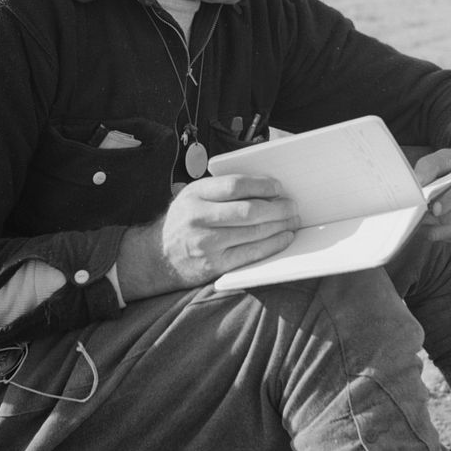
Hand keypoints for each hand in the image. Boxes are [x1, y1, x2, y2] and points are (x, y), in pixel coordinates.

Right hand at [116, 175, 299, 300]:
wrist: (157, 257)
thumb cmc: (183, 222)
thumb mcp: (192, 197)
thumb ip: (220, 190)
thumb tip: (264, 186)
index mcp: (195, 194)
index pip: (235, 186)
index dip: (262, 186)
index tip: (279, 187)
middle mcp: (198, 217)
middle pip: (248, 211)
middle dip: (277, 208)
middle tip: (292, 206)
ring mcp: (206, 243)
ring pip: (253, 233)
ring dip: (279, 226)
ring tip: (292, 220)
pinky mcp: (214, 265)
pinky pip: (251, 254)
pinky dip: (272, 245)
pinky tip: (284, 238)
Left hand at [414, 147, 450, 242]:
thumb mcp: (450, 157)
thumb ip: (431, 165)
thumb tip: (417, 182)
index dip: (449, 201)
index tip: (434, 207)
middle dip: (429, 214)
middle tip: (414, 207)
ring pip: (447, 230)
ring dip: (428, 223)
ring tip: (419, 211)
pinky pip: (445, 238)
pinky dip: (433, 230)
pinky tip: (430, 218)